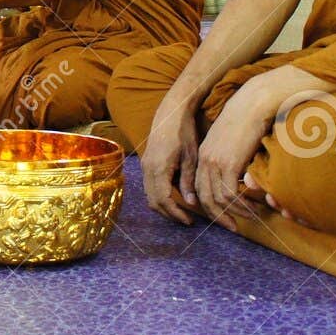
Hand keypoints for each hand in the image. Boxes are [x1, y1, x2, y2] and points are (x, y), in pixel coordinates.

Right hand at [140, 95, 200, 225]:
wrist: (171, 113)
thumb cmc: (184, 133)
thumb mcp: (191, 158)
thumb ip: (188, 181)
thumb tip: (190, 202)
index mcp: (159, 169)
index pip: (164, 200)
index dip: (176, 213)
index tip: (190, 221)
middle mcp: (147, 169)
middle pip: (153, 201)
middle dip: (169, 214)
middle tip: (186, 220)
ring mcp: (145, 166)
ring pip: (149, 195)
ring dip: (163, 206)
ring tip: (181, 211)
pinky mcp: (146, 163)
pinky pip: (149, 186)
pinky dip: (160, 196)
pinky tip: (174, 196)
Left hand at [191, 76, 276, 231]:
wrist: (252, 105)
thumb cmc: (246, 123)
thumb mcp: (232, 145)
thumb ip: (231, 163)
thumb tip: (242, 183)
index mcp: (203, 156)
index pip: (199, 188)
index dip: (209, 205)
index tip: (221, 216)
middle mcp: (205, 161)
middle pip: (204, 198)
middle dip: (217, 217)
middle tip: (232, 227)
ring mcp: (214, 163)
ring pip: (217, 199)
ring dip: (231, 214)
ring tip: (244, 221)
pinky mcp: (228, 164)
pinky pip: (230, 194)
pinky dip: (240, 206)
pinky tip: (250, 211)